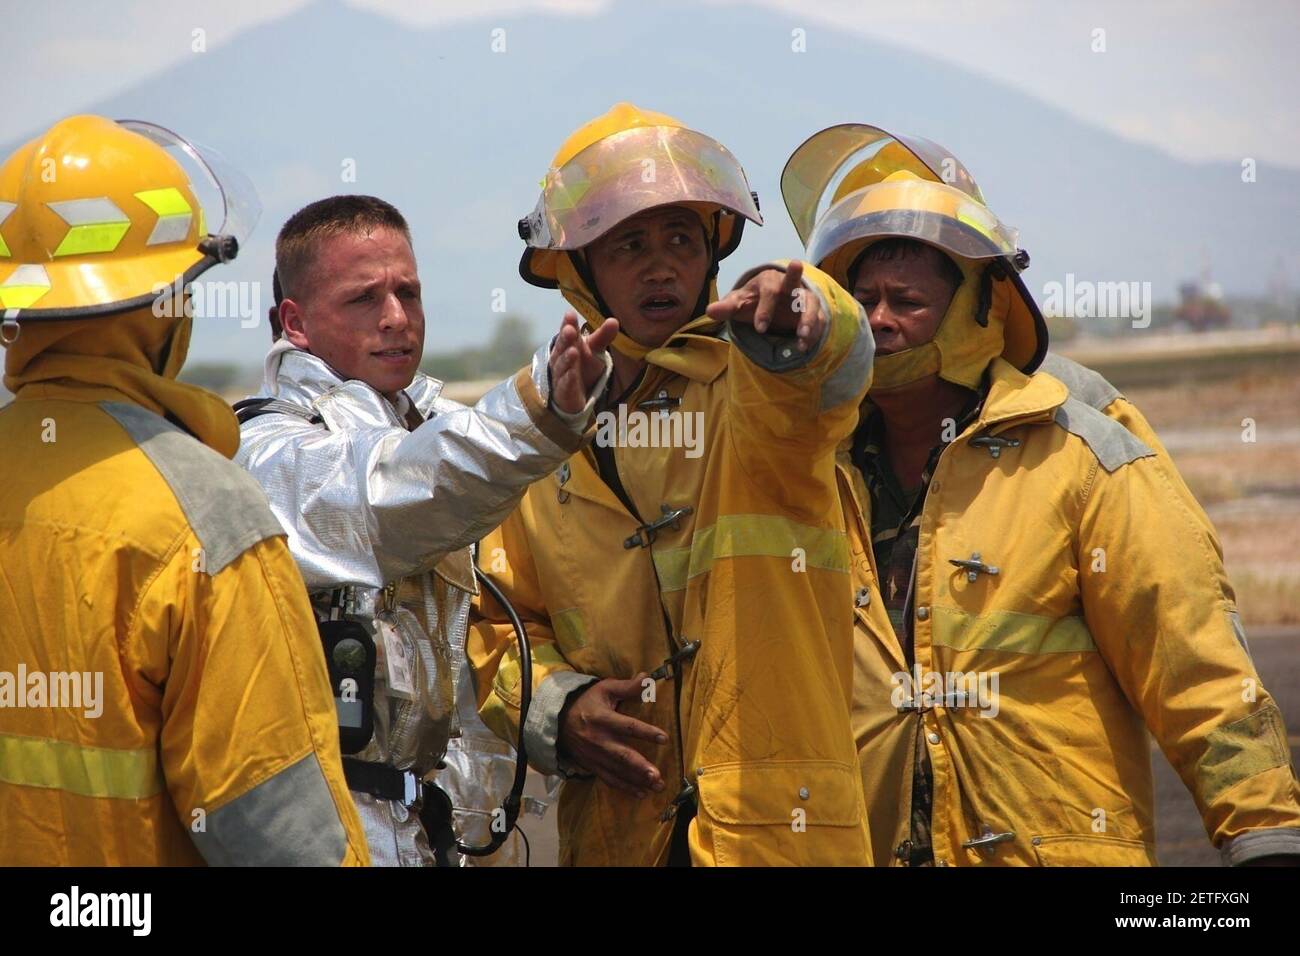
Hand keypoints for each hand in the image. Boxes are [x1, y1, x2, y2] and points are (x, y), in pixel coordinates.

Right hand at [549, 312, 618, 414]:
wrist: (572, 393)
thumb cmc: (582, 366)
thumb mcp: (593, 350)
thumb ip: (602, 336)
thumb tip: (614, 320)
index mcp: (568, 344)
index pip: (568, 331)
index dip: (569, 323)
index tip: (570, 314)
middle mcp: (561, 357)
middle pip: (563, 347)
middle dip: (566, 338)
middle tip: (569, 330)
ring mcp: (560, 374)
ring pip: (562, 365)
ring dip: (567, 359)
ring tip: (573, 351)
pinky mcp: (563, 390)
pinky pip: (565, 384)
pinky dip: (568, 379)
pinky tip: (571, 374)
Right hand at [558, 674, 666, 796]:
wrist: (559, 720)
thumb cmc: (588, 702)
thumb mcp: (605, 689)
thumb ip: (627, 686)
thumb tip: (648, 677)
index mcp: (602, 718)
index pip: (627, 726)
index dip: (645, 732)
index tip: (664, 738)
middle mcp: (598, 739)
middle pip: (621, 755)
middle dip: (639, 766)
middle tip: (657, 775)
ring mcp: (594, 755)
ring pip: (617, 770)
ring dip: (637, 780)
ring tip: (656, 786)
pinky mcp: (592, 765)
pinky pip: (609, 779)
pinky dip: (624, 787)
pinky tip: (641, 793)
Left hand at [706, 260, 824, 351]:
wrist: (769, 303)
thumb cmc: (752, 301)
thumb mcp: (738, 303)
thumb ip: (726, 307)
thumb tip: (709, 311)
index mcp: (768, 280)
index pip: (769, 290)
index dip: (765, 309)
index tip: (759, 328)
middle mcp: (788, 285)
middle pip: (795, 280)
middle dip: (796, 276)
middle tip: (797, 268)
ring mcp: (803, 297)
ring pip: (810, 302)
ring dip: (809, 318)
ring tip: (802, 337)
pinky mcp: (812, 311)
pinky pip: (818, 319)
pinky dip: (814, 332)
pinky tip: (803, 346)